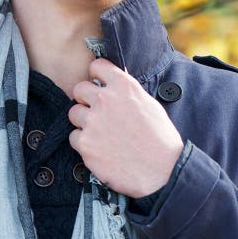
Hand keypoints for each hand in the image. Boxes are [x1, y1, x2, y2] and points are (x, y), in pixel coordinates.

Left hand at [68, 59, 183, 197]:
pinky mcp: (85, 144)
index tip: (98, 84)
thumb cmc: (161, 139)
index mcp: (124, 86)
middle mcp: (106, 99)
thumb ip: (127, 93)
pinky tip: (99, 148)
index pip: (97, 66)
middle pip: (79, 89)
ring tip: (99, 133)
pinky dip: (83, 143)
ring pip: (74, 112)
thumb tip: (113, 88)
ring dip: (83, 121)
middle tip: (97, 112)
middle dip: (86, 99)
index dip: (96, 76)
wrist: (164, 172)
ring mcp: (93, 121)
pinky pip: (74, 136)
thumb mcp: (149, 104)